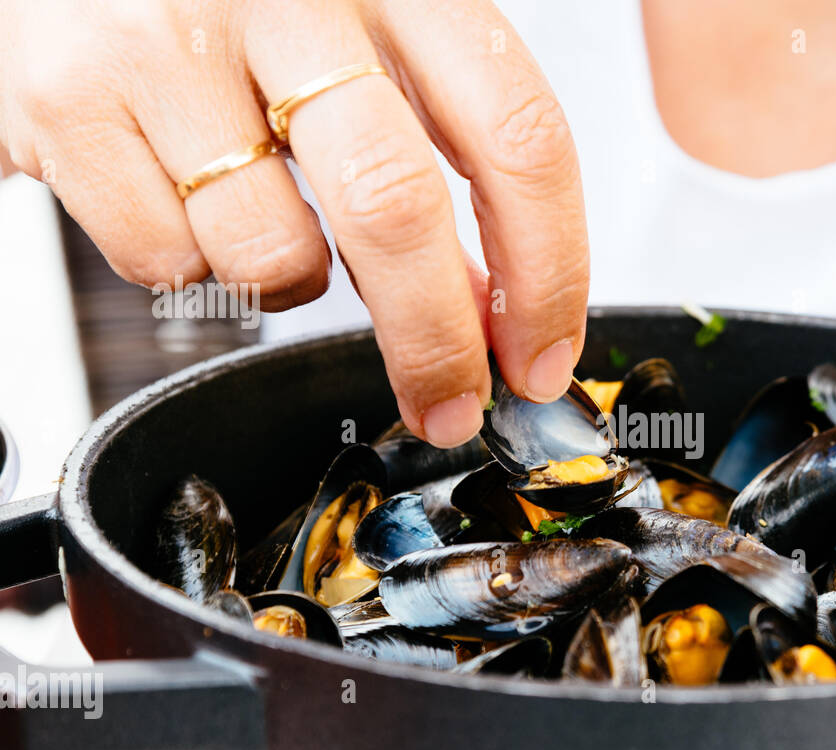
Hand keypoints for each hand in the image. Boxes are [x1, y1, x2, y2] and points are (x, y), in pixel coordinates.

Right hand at [0, 0, 588, 446]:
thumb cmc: (236, 0)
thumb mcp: (361, 46)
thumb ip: (432, 158)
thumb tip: (487, 310)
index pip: (517, 134)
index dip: (547, 269)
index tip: (539, 355)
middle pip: (399, 206)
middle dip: (435, 340)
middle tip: (449, 404)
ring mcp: (171, 40)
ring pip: (275, 252)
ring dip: (292, 284)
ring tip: (264, 221)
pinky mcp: (67, 95)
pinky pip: (165, 260)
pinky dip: (188, 264)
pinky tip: (177, 197)